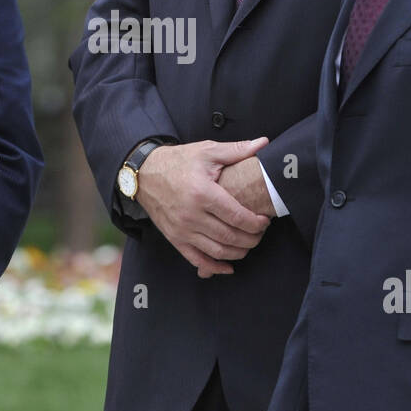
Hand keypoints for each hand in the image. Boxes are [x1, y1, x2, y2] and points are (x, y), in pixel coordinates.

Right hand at [135, 138, 271, 276]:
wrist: (144, 174)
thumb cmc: (178, 161)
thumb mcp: (206, 151)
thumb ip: (236, 150)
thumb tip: (263, 143)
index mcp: (202, 193)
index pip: (237, 216)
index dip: (256, 223)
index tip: (265, 220)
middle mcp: (191, 215)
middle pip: (229, 236)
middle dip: (251, 239)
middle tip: (261, 234)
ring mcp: (182, 230)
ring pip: (217, 251)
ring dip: (238, 252)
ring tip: (249, 245)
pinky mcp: (174, 238)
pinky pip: (197, 259)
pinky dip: (215, 267)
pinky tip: (228, 266)